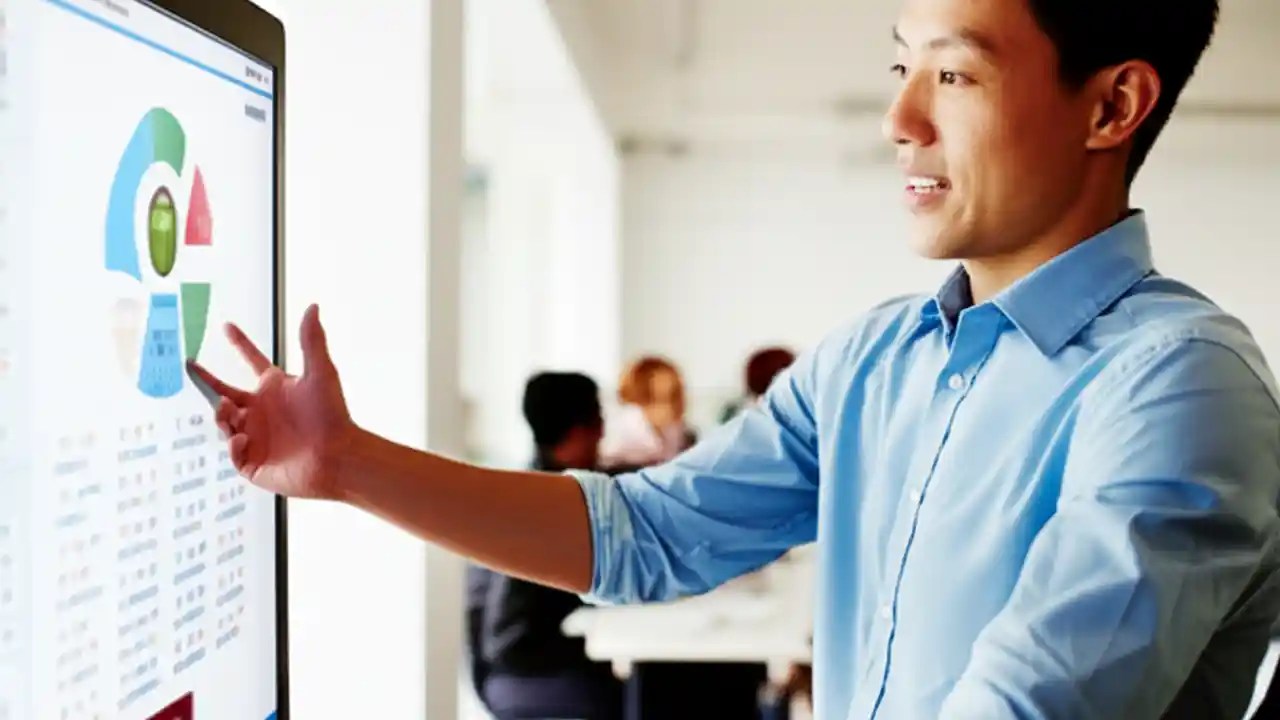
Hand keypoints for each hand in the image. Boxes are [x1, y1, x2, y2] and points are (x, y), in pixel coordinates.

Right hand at [188, 304, 354, 499]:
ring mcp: (256, 436)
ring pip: (225, 421)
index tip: (226, 326)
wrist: (338, 456)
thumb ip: (312, 341)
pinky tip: (242, 438)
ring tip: (229, 408)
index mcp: (275, 388)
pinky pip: (234, 452)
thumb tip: (313, 306)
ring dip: (222, 413)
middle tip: (191, 367)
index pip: (252, 360)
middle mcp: (262, 410)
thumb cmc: (332, 415)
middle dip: (208, 382)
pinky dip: (233, 444)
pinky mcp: (254, 462)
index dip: (241, 344)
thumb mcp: (321, 373)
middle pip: (226, 393)